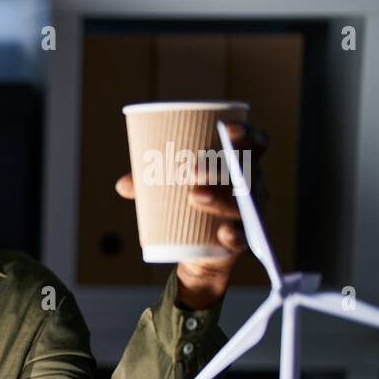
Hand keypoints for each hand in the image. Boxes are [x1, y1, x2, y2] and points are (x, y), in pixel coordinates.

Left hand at [115, 121, 268, 309]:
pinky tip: (224, 233)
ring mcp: (250, 214)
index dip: (248, 134)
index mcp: (239, 166)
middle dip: (221, 168)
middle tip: (193, 170)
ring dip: (221, 199)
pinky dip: (234, 235)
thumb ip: (148, 186)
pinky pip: (243, 237)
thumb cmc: (185, 205)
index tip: (227, 129)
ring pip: (244, 204)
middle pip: (247, 172)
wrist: (195, 248)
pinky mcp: (242, 239)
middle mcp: (252, 187)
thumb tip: (123, 184)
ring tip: (195, 196)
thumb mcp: (168, 192)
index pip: (255, 145)